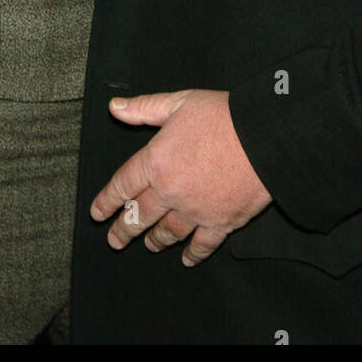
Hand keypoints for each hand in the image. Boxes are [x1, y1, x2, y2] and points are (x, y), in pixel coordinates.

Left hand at [90, 88, 271, 265]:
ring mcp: (195, 211)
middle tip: (115, 241)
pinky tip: (186, 258)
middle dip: (124, 230)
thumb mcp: (178, 102)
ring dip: (155, 241)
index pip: (123, 185)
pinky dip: (193, 254)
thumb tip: (115, 108)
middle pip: (140, 216)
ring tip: (149, 245)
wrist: (264, 139)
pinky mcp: (221, 223)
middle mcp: (170, 191)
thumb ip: (144, 108)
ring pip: (168, 233)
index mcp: (155, 161)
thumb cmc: (222, 116)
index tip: (97, 213)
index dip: (107, 201)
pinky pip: (202, 245)